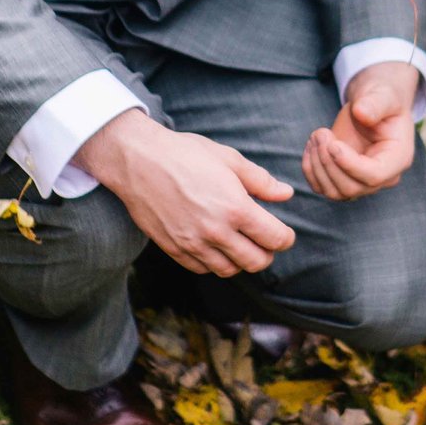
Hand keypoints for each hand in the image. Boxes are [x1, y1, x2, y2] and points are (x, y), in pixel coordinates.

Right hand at [77, 108, 294, 276]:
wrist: (139, 161)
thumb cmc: (185, 154)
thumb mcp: (229, 159)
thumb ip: (261, 181)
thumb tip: (286, 194)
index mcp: (236, 208)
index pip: (274, 238)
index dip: (285, 238)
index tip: (285, 234)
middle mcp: (216, 232)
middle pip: (255, 262)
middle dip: (267, 254)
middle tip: (266, 242)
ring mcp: (193, 244)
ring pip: (229, 270)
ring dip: (241, 261)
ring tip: (242, 245)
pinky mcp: (174, 249)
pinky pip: (202, 269)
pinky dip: (214, 263)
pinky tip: (216, 247)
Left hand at [302, 62, 418, 201]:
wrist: (371, 103)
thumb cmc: (380, 98)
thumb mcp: (382, 94)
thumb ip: (375, 103)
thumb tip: (362, 113)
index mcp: (398, 158)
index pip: (375, 175)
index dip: (350, 164)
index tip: (332, 144)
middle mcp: (382, 177)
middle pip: (352, 188)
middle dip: (330, 163)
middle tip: (320, 133)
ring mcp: (361, 181)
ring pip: (335, 192)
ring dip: (318, 166)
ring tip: (316, 135)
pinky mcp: (342, 179)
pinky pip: (322, 187)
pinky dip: (311, 170)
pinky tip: (311, 146)